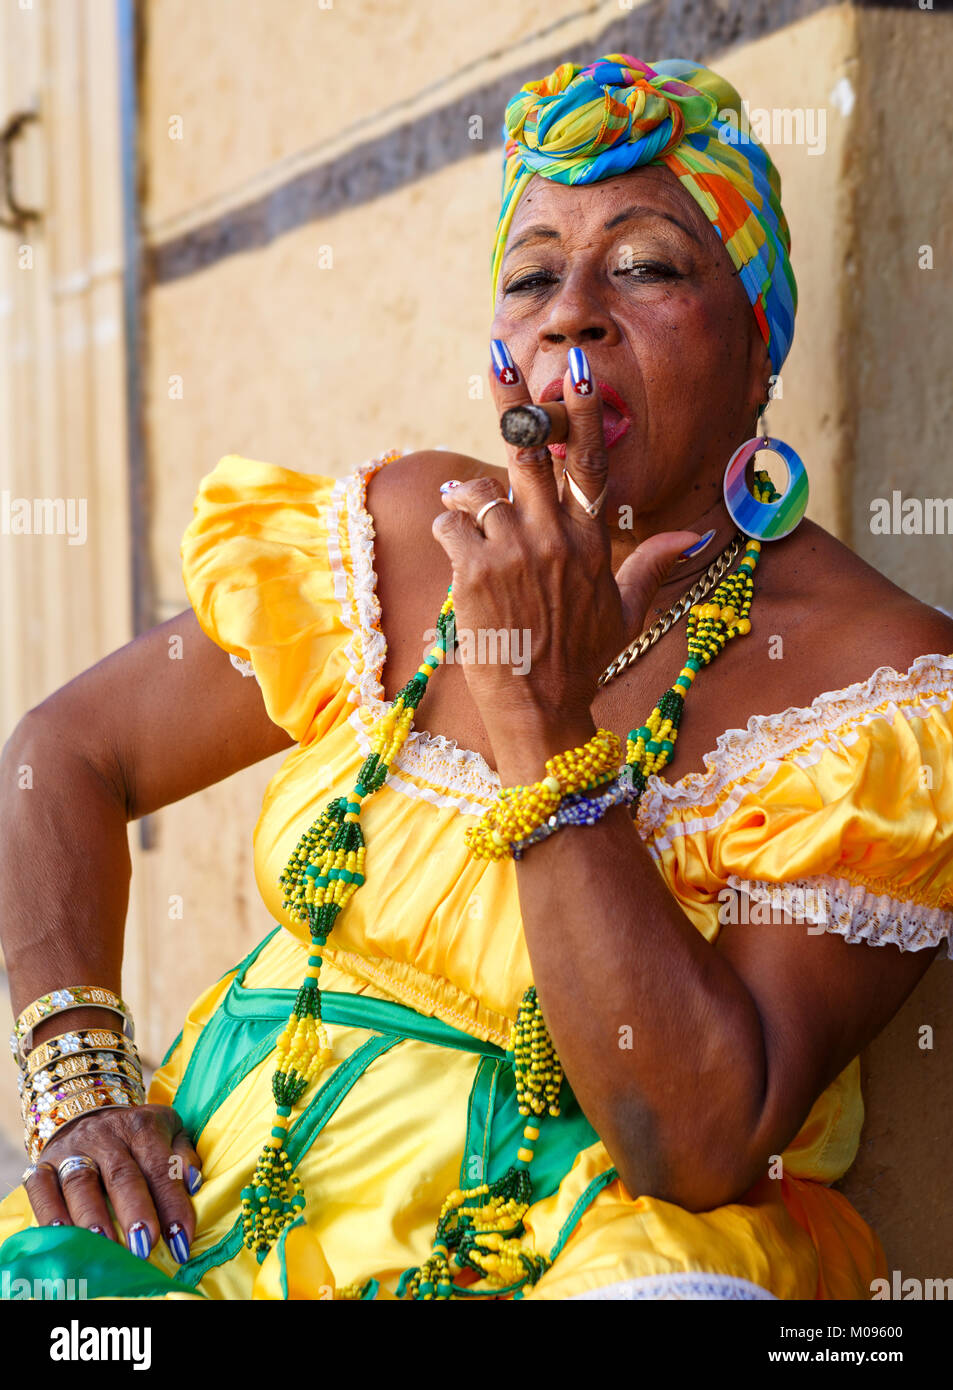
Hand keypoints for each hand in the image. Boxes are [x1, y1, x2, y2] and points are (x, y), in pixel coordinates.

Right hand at [23, 1104, 201, 1264]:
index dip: (172, 1205)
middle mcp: (105, 1135)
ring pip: (81, 1183)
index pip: (160, 1168)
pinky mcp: (43, 1164)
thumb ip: (183, 1156)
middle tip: (145, 1246)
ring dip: (93, 1217)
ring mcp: (71, 1150)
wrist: (87, 1114)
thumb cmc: (137, 1135)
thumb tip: (194, 1183)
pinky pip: (41, 1189)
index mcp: (142, 1127)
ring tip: (105, 1247)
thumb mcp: (169, 1131)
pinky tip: (61, 1236)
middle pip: (121, 1175)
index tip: (182, 1241)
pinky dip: (49, 1213)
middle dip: (135, 1212)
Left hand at [432, 344, 699, 730]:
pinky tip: (455, 550)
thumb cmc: (581, 661)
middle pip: (527, 454)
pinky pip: (452, 526)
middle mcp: (556, 536)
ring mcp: (515, 550)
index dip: (580, 413)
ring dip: (467, 498)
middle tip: (495, 369)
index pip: (589, 462)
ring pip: (481, 493)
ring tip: (462, 509)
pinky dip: (448, 531)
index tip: (572, 372)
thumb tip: (691, 537)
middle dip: (510, 412)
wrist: (539, 704)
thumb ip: (651, 566)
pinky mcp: (476, 570)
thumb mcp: (625, 613)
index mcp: (592, 539)